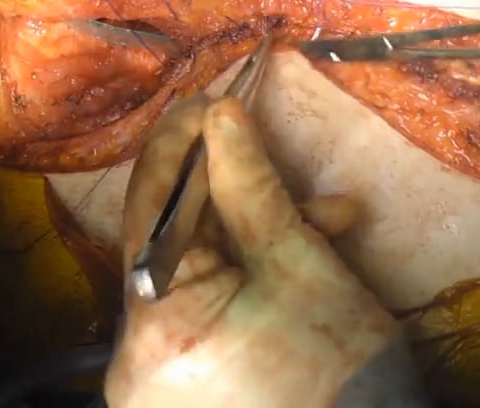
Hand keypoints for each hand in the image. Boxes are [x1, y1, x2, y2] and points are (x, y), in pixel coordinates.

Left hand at [105, 94, 406, 407]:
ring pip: (194, 272)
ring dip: (255, 235)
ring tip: (327, 222)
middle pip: (174, 240)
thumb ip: (252, 188)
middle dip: (239, 195)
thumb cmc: (345, 363)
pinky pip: (201, 307)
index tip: (211, 101)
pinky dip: (245, 277)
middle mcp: (133, 355)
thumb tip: (222, 117)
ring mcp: (150, 376)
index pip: (151, 207)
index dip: (180, 146)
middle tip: (286, 163)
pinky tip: (301, 259)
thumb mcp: (302, 263)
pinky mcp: (176, 385)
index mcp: (157, 322)